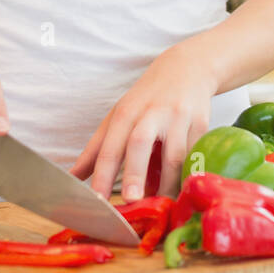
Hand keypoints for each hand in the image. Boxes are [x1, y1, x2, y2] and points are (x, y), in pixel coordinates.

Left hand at [70, 45, 216, 200]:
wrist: (188, 68)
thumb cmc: (147, 98)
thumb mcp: (118, 116)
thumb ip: (96, 149)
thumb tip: (71, 178)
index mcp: (126, 113)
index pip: (110, 147)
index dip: (102, 174)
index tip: (97, 199)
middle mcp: (151, 113)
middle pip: (140, 143)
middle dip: (135, 172)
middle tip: (132, 198)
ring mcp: (179, 117)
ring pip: (175, 153)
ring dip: (169, 181)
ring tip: (164, 204)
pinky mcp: (202, 123)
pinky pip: (196, 153)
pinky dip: (189, 172)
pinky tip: (185, 187)